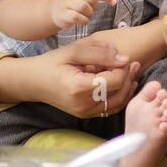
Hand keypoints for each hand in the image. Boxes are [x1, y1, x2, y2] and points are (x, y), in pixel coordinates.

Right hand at [25, 40, 139, 117]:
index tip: (124, 58)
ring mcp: (85, 113)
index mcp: (78, 88)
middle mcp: (83, 104)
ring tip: (129, 72)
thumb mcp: (73, 51)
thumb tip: (124, 59)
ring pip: (118, 103)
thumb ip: (99, 53)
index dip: (124, 68)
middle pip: (120, 93)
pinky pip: (110, 108)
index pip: (114, 81)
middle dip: (129, 77)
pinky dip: (120, 96)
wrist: (34, 81)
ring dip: (127, 88)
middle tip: (132, 63)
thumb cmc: (51, 63)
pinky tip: (122, 84)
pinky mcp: (86, 115)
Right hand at [50, 0, 116, 28]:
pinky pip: (77, 17)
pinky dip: (83, 20)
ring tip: (87, 14)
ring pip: (83, 6)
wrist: (54, 10)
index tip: (113, 2)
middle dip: (95, 5)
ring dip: (89, 13)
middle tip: (92, 9)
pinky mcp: (63, 14)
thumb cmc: (73, 0)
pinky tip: (83, 20)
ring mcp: (65, 3)